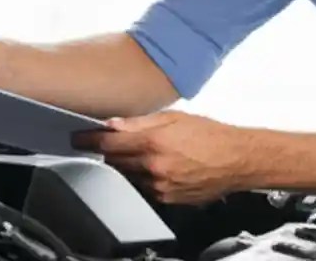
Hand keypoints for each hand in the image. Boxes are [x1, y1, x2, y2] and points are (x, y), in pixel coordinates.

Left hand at [75, 110, 248, 204]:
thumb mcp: (173, 117)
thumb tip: (113, 123)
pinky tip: (158, 166)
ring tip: (145, 152)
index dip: (89, 141)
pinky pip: (145, 188)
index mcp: (153, 142)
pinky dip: (144, 177)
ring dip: (128, 164)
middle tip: (110, 143)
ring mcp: (160, 186)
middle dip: (110, 152)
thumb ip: (139, 121)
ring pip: (129, 176)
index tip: (78, 139)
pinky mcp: (168, 199)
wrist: (237, 159)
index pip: (108, 144)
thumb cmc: (211, 135)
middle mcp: (154, 166)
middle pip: (115, 161)